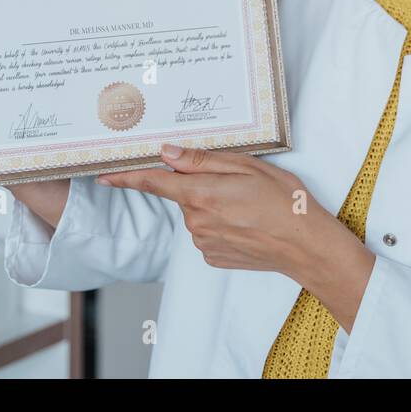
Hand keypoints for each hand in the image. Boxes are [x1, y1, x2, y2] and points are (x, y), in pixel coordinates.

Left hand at [97, 144, 375, 329]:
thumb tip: (169, 154)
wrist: (306, 247)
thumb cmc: (285, 202)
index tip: (104, 175)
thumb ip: (204, 161)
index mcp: (202, 194)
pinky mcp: (213, 256)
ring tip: (248, 205)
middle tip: (237, 183)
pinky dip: (221, 223)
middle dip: (200, 185)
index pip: (154, 183)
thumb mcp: (249, 167)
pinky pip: (207, 232)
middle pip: (183, 195)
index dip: (127, 177)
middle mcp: (196, 221)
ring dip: (213, 204)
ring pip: (196, 213)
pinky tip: (246, 222)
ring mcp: (204, 242)